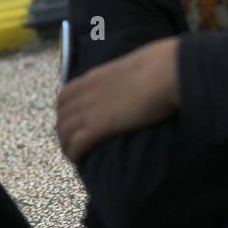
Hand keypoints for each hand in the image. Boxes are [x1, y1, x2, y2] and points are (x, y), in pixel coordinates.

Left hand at [56, 36, 179, 162]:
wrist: (166, 72)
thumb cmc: (161, 66)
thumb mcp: (134, 67)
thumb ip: (125, 76)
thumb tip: (138, 79)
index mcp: (92, 78)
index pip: (64, 96)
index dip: (64, 112)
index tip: (72, 123)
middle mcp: (85, 93)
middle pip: (61, 116)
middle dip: (64, 132)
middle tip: (73, 144)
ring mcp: (89, 109)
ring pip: (64, 132)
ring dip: (67, 146)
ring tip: (75, 157)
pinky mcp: (98, 126)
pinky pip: (76, 143)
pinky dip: (74, 153)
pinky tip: (79, 161)